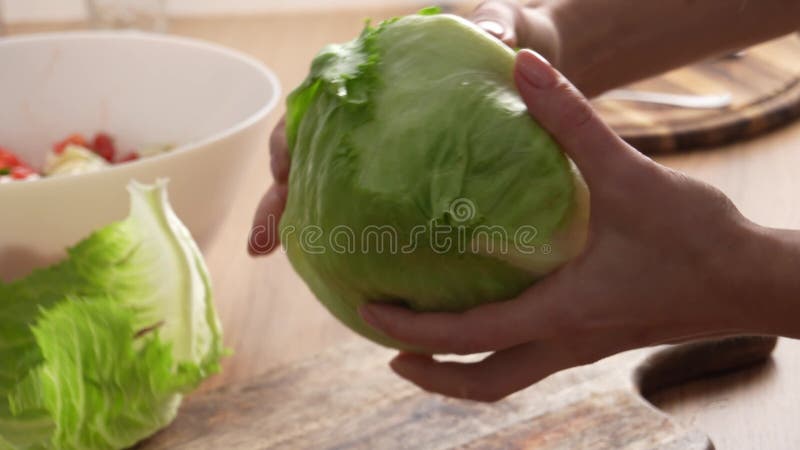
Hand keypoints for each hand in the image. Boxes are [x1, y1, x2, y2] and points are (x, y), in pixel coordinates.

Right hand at [249, 4, 559, 254]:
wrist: (533, 54)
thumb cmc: (508, 33)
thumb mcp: (502, 23)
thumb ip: (495, 25)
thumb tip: (494, 36)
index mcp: (376, 79)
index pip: (316, 108)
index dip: (291, 138)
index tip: (282, 167)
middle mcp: (371, 117)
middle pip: (309, 156)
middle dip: (279, 198)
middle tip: (261, 243)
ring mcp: (387, 149)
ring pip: (328, 186)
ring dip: (300, 223)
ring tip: (274, 257)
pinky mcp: (411, 175)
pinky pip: (368, 206)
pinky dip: (349, 234)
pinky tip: (343, 269)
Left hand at [357, 50, 755, 401]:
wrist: (755, 282)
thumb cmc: (697, 239)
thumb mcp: (627, 175)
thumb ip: (572, 120)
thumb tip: (526, 69)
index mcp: (561, 312)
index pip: (469, 335)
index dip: (414, 327)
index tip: (370, 310)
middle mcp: (565, 341)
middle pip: (483, 383)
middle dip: (431, 374)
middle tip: (386, 350)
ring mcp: (582, 347)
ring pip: (507, 379)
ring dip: (460, 371)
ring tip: (423, 347)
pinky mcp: (598, 339)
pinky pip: (532, 359)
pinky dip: (496, 351)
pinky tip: (492, 315)